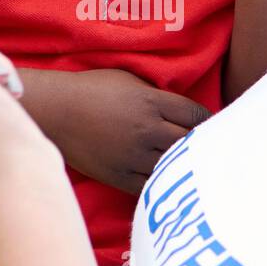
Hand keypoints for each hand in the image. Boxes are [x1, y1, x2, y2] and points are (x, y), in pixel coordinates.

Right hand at [50, 68, 210, 194]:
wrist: (56, 111)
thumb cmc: (93, 89)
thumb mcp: (130, 80)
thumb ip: (159, 96)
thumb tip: (184, 111)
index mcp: (152, 103)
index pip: (197, 115)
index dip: (208, 121)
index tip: (210, 126)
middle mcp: (147, 130)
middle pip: (190, 142)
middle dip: (201, 144)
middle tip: (208, 147)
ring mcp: (133, 156)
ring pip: (174, 166)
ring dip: (184, 165)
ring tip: (191, 166)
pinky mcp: (119, 176)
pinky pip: (151, 186)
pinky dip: (162, 183)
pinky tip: (168, 180)